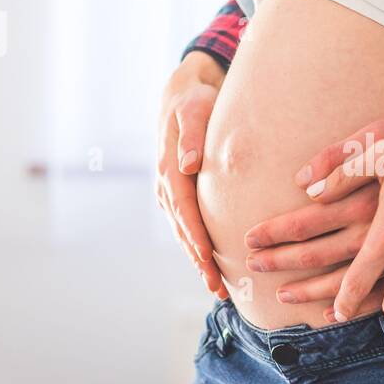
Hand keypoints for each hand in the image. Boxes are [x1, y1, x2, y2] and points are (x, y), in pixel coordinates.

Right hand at [155, 53, 226, 298]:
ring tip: (217, 288)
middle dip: (199, 261)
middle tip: (218, 289)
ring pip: (184, 233)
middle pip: (183, 230)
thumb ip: (192, 136)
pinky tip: (211, 266)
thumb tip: (186, 163)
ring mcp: (169, 192)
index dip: (196, 238)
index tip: (209, 261)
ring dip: (198, 261)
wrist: (183, 94)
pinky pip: (187, 225)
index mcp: (169, 169)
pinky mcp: (178, 194)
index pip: (184, 211)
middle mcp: (166, 185)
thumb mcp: (194, 112)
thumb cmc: (194, 101)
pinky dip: (197, 247)